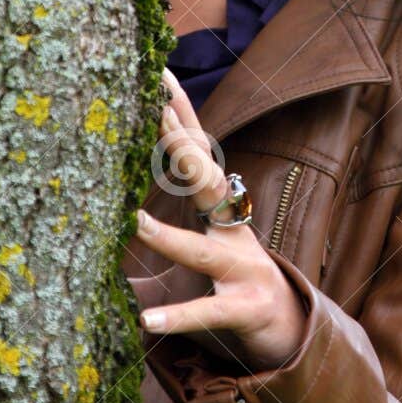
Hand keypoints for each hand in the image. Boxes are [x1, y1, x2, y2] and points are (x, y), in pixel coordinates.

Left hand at [133, 68, 309, 371]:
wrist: (287, 327)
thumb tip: (114, 189)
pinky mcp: (244, 308)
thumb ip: (165, 222)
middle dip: (186, 152)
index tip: (159, 75)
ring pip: (202, 251)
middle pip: (209, 186)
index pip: (200, 153)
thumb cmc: (230, 279)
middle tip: (156, 118)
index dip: (181, 116)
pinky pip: (207, 312)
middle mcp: (233, 231)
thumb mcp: (202, 243)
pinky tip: (147, 323)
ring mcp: (242, 269)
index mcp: (219, 209)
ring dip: (167, 238)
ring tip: (133, 223)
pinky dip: (178, 317)